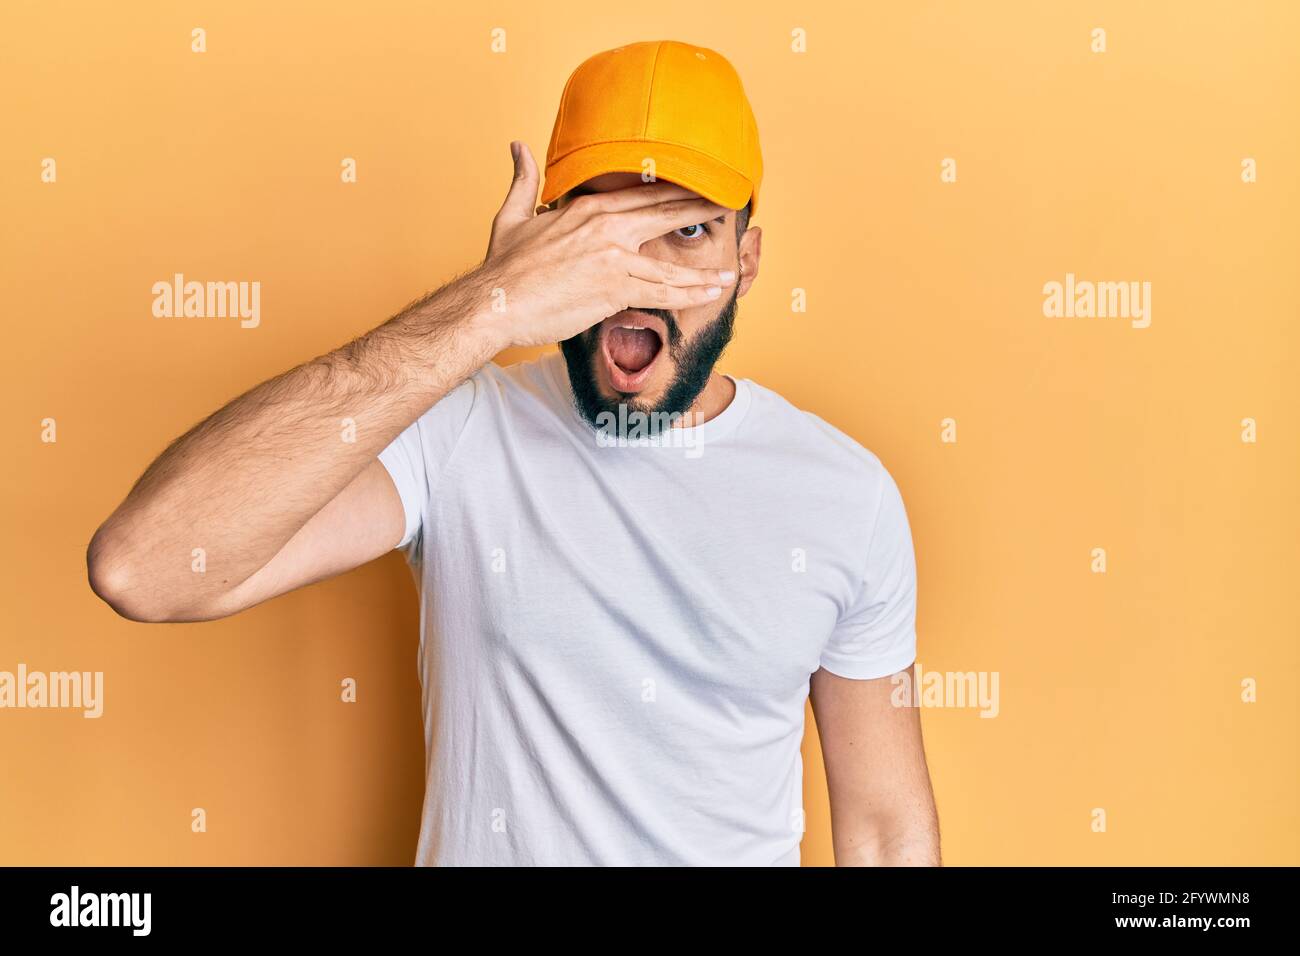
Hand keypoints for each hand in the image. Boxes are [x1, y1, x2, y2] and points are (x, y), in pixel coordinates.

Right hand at [474, 141, 737, 348]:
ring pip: (669, 264)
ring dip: (702, 271)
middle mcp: (605, 228)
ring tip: (729, 273)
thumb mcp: (511, 215)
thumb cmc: (502, 267)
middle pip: (664, 215)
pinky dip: (689, 295)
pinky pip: (662, 293)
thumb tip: (517, 146)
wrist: (495, 302)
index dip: (672, 192)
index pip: (641, 195)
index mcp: (586, 209)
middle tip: (728, 207)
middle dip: (699, 211)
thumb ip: (523, 180)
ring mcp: (613, 258)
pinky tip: (710, 294)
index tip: (695, 188)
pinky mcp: (614, 288)